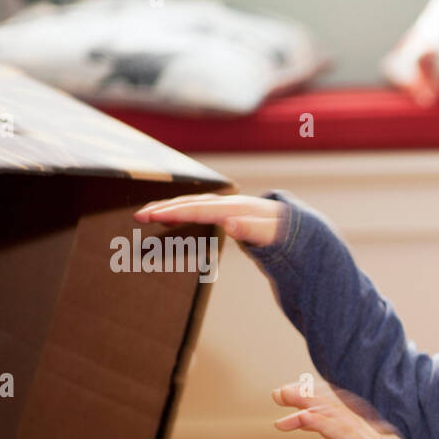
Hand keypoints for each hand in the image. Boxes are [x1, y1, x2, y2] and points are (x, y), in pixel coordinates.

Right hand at [133, 193, 284, 247]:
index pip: (199, 209)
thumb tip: (230, 224)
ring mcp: (228, 208)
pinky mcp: (228, 214)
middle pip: (192, 203)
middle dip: (164, 208)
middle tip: (139, 216)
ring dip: (170, 208)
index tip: (150, 215)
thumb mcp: (273, 235)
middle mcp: (230, 205)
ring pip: (193, 204)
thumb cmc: (286, 234)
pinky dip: (182, 212)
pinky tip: (170, 218)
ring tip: (147, 214)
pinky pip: (199, 210)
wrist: (299, 229)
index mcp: (236, 209)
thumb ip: (252, 229)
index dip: (173, 212)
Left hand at [271, 381, 425, 438]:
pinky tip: (304, 417)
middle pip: (331, 405)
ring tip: (285, 396)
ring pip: (335, 413)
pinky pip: (342, 433)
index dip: (308, 403)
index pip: (331, 412)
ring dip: (308, 403)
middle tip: (279, 392)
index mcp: (358, 437)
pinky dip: (322, 422)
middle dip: (304, 395)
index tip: (284, 402)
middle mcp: (364, 433)